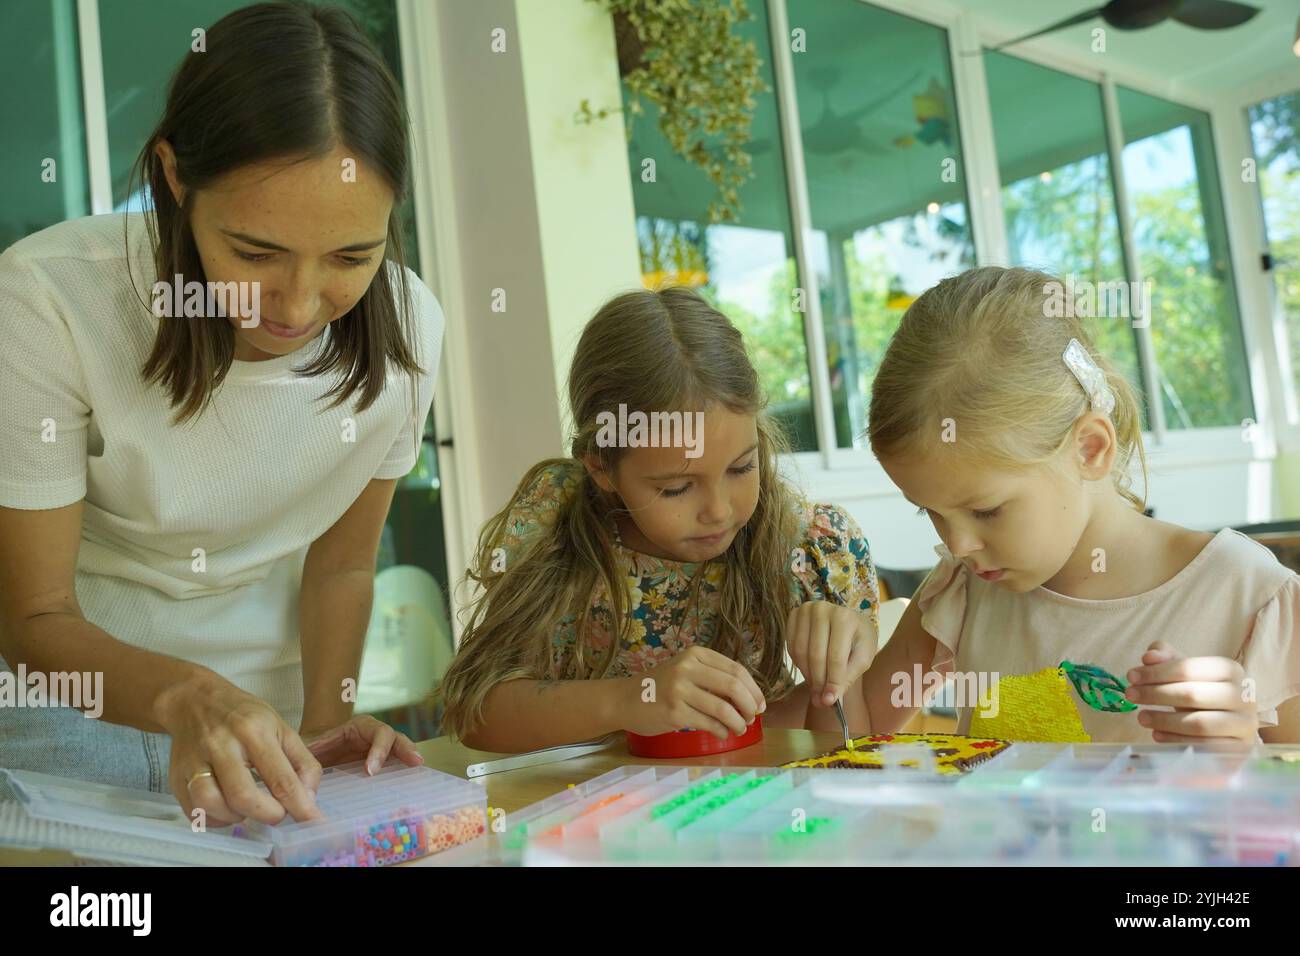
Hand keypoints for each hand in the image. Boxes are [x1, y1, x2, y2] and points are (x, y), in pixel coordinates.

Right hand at [159, 674, 322, 827]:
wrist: (194, 701)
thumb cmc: (243, 716)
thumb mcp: (281, 728)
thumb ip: (302, 763)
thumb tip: (308, 800)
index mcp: (254, 731)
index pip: (279, 777)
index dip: (298, 806)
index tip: (312, 821)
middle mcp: (221, 745)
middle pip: (242, 795)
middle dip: (267, 814)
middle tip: (277, 813)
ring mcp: (194, 761)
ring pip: (210, 804)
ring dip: (235, 817)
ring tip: (247, 808)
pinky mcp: (175, 776)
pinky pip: (194, 811)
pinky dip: (215, 818)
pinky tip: (227, 808)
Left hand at [301, 715, 424, 774]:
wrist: (320, 754)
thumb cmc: (318, 747)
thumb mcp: (314, 745)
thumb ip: (313, 748)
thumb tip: (308, 756)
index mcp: (361, 727)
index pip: (379, 733)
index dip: (379, 750)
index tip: (370, 772)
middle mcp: (377, 736)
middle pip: (396, 738)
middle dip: (405, 749)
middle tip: (414, 762)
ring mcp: (384, 749)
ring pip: (402, 749)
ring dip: (411, 757)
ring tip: (419, 768)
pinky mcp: (386, 763)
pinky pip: (399, 764)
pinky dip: (407, 771)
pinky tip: (413, 782)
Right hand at [621, 645, 765, 740]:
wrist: (625, 700)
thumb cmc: (661, 687)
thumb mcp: (686, 671)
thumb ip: (713, 677)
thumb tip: (751, 699)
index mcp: (695, 654)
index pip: (736, 670)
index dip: (754, 689)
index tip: (761, 704)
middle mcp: (687, 668)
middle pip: (733, 687)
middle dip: (750, 706)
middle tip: (752, 718)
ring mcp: (679, 690)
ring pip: (724, 709)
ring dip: (738, 723)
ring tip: (739, 729)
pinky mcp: (674, 713)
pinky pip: (710, 724)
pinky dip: (722, 731)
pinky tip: (722, 733)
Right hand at [786, 601, 876, 706]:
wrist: (849, 620)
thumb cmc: (859, 640)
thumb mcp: (862, 658)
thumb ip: (847, 678)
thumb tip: (827, 700)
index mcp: (845, 617)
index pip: (835, 656)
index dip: (832, 681)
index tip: (830, 702)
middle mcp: (822, 609)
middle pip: (815, 655)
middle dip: (818, 682)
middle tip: (821, 701)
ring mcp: (805, 610)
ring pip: (800, 652)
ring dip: (807, 675)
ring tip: (817, 687)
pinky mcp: (793, 615)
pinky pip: (791, 646)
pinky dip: (799, 663)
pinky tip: (810, 670)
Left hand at [1126, 641, 1257, 747]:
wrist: (1228, 726)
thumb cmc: (1202, 693)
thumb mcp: (1185, 673)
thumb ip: (1166, 659)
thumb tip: (1149, 657)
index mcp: (1231, 670)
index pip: (1188, 668)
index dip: (1156, 672)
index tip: (1131, 676)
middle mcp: (1244, 696)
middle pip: (1192, 694)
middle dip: (1155, 694)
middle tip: (1130, 695)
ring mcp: (1245, 725)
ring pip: (1198, 723)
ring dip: (1163, 720)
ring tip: (1141, 717)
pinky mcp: (1239, 750)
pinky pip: (1202, 747)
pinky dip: (1175, 741)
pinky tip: (1157, 734)